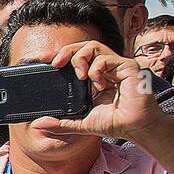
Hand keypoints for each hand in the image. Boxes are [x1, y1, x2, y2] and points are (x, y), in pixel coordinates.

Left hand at [33, 41, 161, 141]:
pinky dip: (97, 69)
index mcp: (93, 78)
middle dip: (67, 51)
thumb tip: (38, 124)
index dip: (60, 55)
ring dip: (81, 57)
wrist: (135, 127)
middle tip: (55, 63)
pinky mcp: (127, 67)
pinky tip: (97, 84)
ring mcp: (116, 66)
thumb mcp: (80, 123)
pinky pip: (107, 58)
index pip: (75, 59)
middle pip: (83, 47)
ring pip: (94, 47)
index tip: (42, 59)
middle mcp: (104, 69)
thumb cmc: (114, 123)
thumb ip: (60, 123)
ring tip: (79, 75)